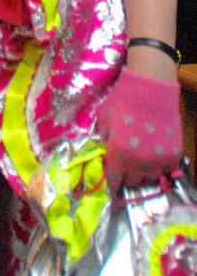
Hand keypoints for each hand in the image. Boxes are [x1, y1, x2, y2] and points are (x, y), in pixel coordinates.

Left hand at [99, 66, 182, 190]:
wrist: (150, 91)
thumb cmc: (122, 102)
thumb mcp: (103, 121)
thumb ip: (101, 140)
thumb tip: (102, 152)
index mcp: (118, 157)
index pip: (113, 182)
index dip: (112, 184)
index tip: (112, 183)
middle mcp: (138, 165)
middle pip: (132, 182)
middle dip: (126, 176)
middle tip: (125, 167)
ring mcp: (158, 162)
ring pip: (149, 179)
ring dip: (143, 173)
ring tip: (140, 162)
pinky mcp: (173, 156)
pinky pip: (166, 171)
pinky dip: (160, 168)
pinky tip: (154, 157)